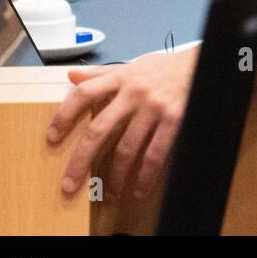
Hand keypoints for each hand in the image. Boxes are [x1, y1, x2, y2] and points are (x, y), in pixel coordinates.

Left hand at [47, 48, 197, 200]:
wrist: (205, 63)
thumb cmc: (165, 68)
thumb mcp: (133, 65)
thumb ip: (102, 73)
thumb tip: (72, 75)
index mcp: (121, 78)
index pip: (84, 94)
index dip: (64, 115)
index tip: (51, 138)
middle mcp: (134, 92)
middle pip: (99, 129)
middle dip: (81, 160)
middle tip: (69, 184)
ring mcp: (154, 107)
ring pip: (126, 148)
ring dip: (115, 175)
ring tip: (109, 193)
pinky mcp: (174, 119)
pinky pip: (155, 154)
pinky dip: (145, 176)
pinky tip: (138, 189)